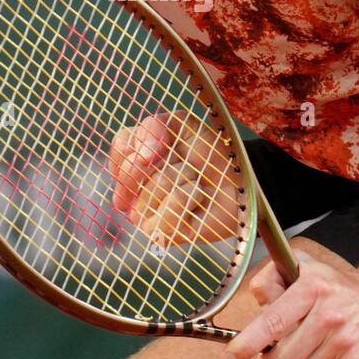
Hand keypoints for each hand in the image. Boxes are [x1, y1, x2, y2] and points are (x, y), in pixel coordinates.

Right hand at [106, 111, 238, 244]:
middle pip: (135, 168)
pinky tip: (197, 199)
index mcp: (131, 162)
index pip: (121, 147)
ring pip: (156, 186)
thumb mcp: (182, 125)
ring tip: (194, 182)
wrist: (237, 179)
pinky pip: (170, 208)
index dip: (145, 141)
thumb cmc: (208, 154)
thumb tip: (144, 157)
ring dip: (185, 177)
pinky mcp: (160, 233)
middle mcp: (132, 190)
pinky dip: (190, 197)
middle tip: (185, 164)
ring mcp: (143, 213)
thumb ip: (154, 126)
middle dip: (170, 159)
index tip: (165, 143)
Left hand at [220, 255, 358, 358]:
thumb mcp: (307, 269)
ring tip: (299, 358)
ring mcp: (345, 341)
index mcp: (312, 288)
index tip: (230, 358)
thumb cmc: (338, 288)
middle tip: (271, 358)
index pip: (272, 322)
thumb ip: (275, 278)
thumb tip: (256, 295)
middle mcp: (330, 314)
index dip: (246, 344)